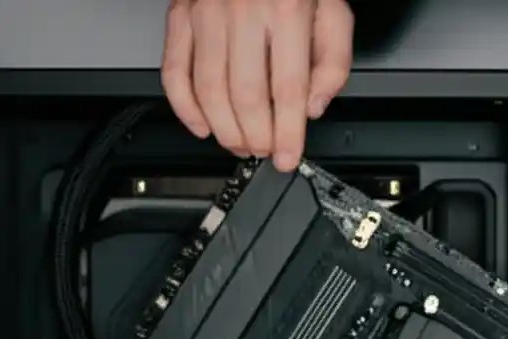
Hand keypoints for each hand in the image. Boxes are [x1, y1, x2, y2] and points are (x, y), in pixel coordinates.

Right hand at [161, 0, 353, 170]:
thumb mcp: (332, 8)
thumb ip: (333, 59)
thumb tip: (314, 105)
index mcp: (286, 10)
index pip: (287, 89)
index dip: (287, 132)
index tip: (288, 156)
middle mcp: (242, 12)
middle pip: (244, 95)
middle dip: (255, 136)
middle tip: (264, 151)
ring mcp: (206, 14)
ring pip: (208, 89)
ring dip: (224, 129)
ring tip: (240, 143)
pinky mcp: (181, 15)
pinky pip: (174, 70)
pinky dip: (184, 106)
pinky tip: (202, 125)